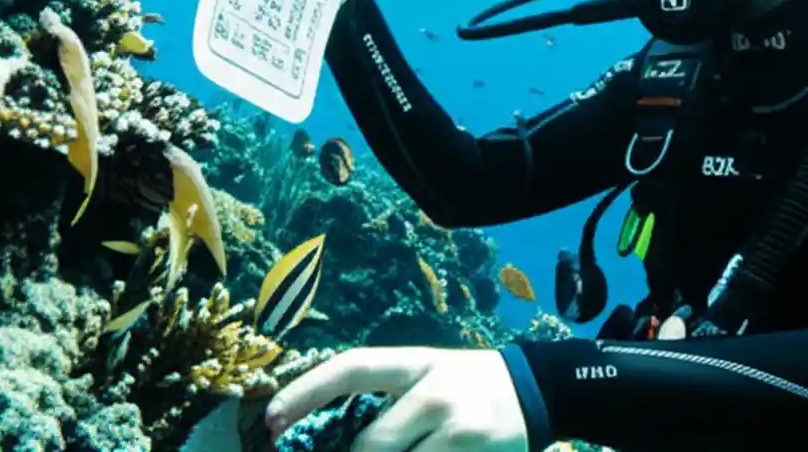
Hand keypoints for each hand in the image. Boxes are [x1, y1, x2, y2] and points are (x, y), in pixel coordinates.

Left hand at [265, 346, 529, 451]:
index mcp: (415, 363)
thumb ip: (384, 400)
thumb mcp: (427, 374)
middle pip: (370, 445)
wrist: (539, 391)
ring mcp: (456, 432)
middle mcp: (433, 396)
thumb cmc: (467, 383)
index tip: (269, 420)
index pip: (351, 368)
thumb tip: (329, 439)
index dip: (305, 391)